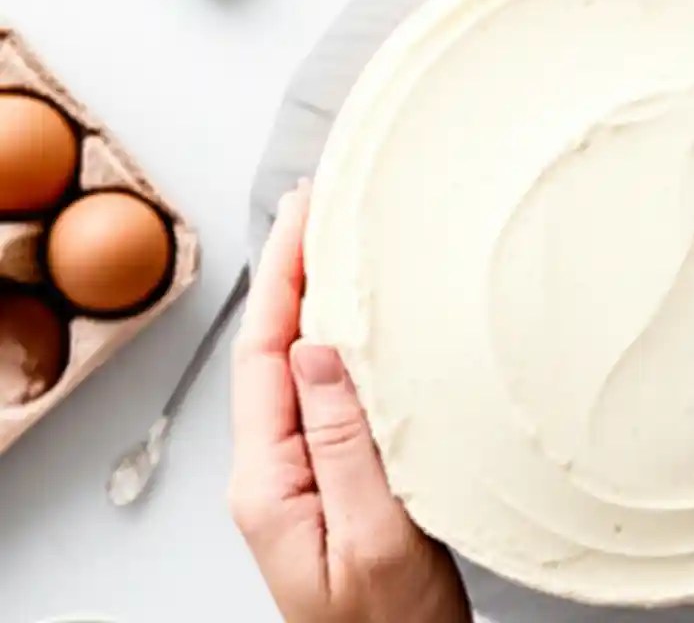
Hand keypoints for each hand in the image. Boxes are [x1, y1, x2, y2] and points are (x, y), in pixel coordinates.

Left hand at [227, 182, 470, 622]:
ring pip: (301, 369)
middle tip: (318, 206)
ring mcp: (305, 476)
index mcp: (270, 483)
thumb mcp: (374, 540)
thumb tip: (317, 353)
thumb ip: (344, 447)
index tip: (303, 215)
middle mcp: (277, 472)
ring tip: (339, 246)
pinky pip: (332, 395)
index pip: (265, 357)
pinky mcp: (337, 480)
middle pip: (274, 352)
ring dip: (316, 303)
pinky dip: (346, 344)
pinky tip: (366, 325)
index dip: (282, 278)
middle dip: (293, 273)